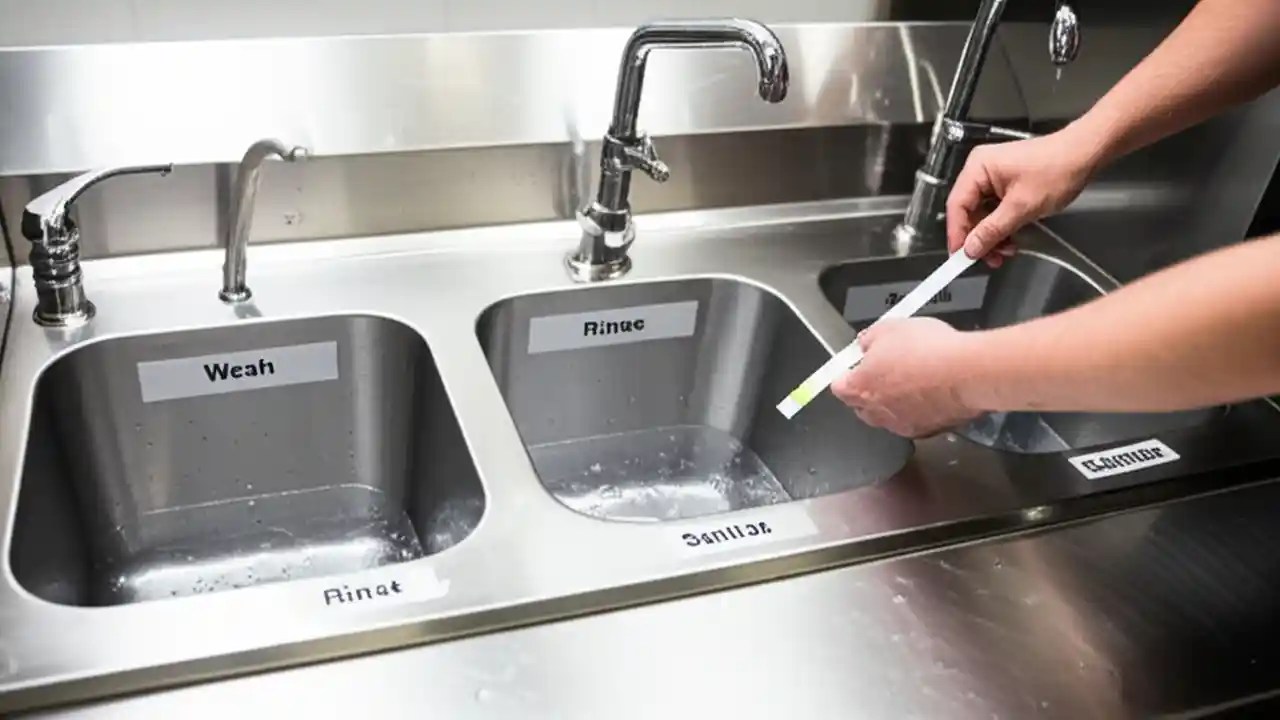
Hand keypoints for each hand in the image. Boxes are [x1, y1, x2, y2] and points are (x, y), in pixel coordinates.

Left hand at [831, 318, 982, 437]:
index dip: (846, 374)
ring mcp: (903, 425)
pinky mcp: (929, 431)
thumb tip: (865, 344)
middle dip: (868, 390)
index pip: (839, 387)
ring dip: (893, 401)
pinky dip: (918, 410)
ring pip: (888, 416)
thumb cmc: (927, 350)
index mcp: (860, 388)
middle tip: (883, 370)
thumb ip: (869, 339)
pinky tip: (931, 392)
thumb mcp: (889, 328)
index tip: (854, 365)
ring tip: (911, 380)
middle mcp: (877, 413)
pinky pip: (915, 420)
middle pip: (861, 406)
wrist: (967, 372)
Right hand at [947, 127, 1100, 267]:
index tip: (960, 257)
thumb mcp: (1022, 207)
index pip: (957, 206)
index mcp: (978, 167)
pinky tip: (1011, 238)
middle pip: (968, 211)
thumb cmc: (1058, 169)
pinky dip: (1002, 225)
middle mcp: (981, 169)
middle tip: (989, 258)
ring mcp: (994, 176)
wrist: (1085, 154)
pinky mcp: (1006, 183)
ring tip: (1006, 250)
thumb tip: (971, 248)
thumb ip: (992, 230)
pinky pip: (995, 209)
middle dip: (979, 237)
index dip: (957, 234)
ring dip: (992, 234)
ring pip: (982, 213)